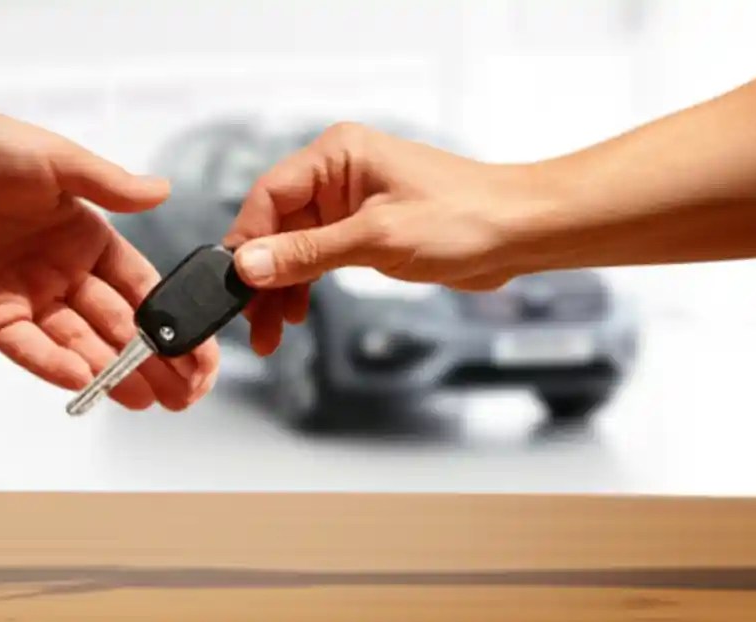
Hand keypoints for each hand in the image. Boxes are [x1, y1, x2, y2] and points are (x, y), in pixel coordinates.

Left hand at [0, 102, 218, 410]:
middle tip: (183, 392)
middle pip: (117, 324)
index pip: (140, 286)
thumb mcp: (54, 159)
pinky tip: (84, 380)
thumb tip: (163, 190)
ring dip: (112, 371)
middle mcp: (60, 269)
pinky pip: (27, 347)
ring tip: (147, 400)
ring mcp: (25, 295)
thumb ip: (109, 185)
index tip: (198, 348)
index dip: (172, 319)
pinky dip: (54, 364)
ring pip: (78, 343)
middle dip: (152, 359)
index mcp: (85, 234)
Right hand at [222, 122, 550, 355]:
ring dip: (279, 289)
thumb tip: (248, 263)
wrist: (522, 232)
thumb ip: (307, 253)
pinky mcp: (363, 230)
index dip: (246, 241)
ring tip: (269, 332)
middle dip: (261, 275)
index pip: (269, 195)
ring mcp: (350, 203)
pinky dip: (303, 286)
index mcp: (337, 154)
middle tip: (249, 319)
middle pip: (275, 226)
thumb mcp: (376, 239)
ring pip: (292, 247)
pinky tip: (295, 313)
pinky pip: (317, 258)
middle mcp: (338, 174)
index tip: (234, 282)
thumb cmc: (466, 217)